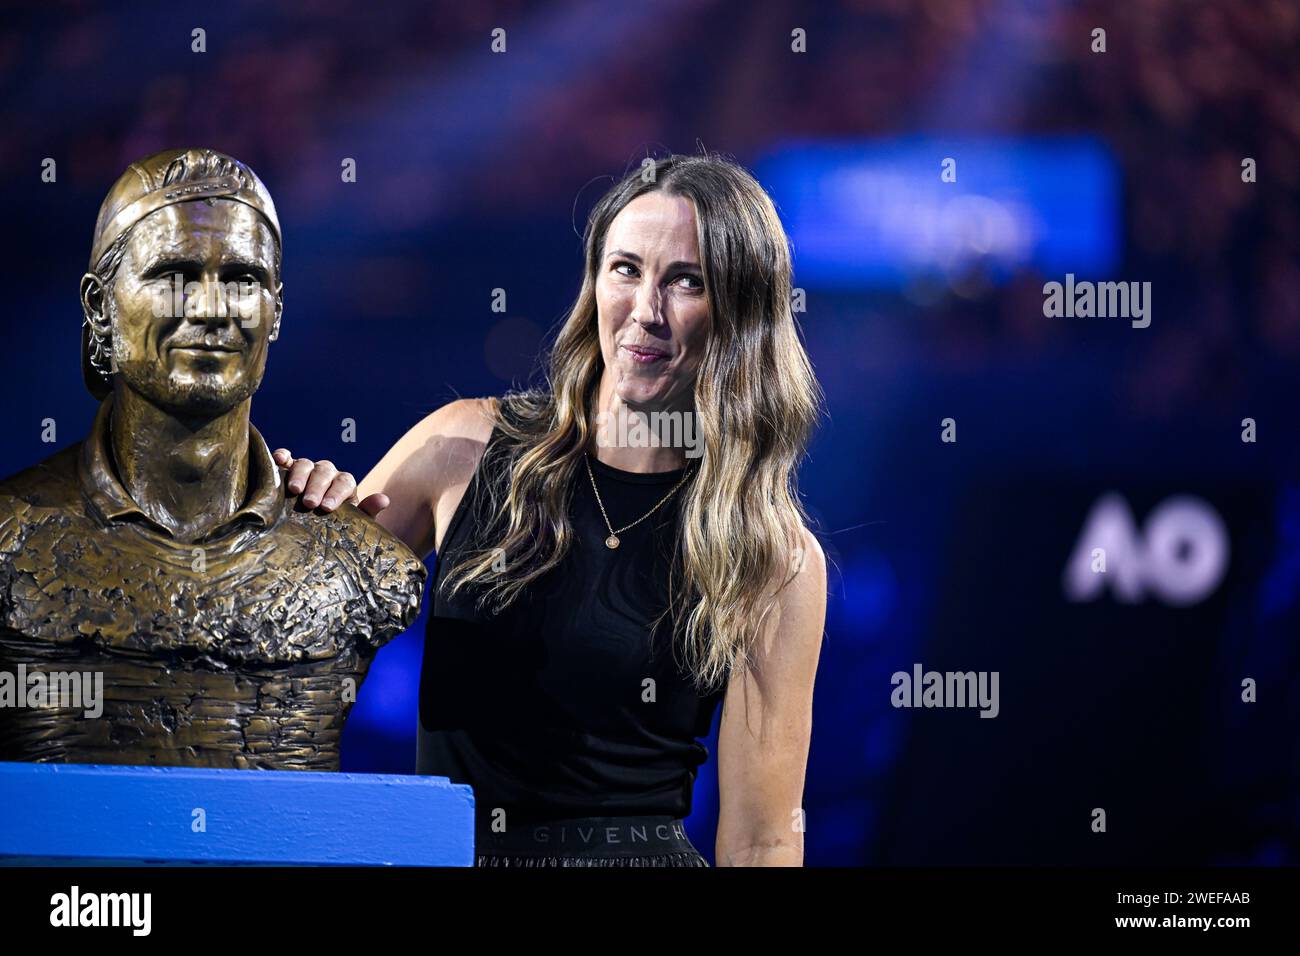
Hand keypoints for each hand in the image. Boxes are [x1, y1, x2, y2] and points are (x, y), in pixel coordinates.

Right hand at [271, 448, 389, 516]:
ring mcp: (308, 470)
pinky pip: (287, 459)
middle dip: (317, 487)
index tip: (327, 508)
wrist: (320, 524)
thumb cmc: (338, 523)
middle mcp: (327, 473)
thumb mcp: (355, 520)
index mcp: (344, 484)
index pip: (344, 482)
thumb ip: (368, 510)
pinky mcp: (289, 470)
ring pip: (305, 464)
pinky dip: (283, 456)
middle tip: (309, 503)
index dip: (336, 493)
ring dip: (299, 475)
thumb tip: (384, 500)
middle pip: (324, 472)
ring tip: (293, 490)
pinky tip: (278, 459)